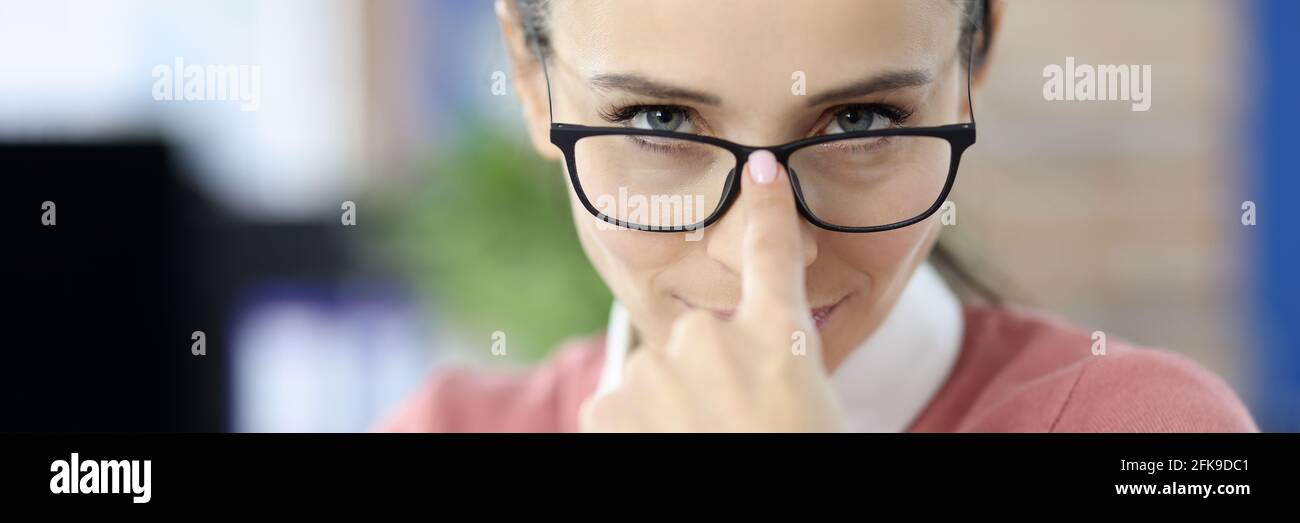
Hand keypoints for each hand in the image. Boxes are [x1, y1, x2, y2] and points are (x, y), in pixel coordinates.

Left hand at [579, 150, 844, 431]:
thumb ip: (769, 363)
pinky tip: (665, 452)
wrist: (765, 511)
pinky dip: (635, 433)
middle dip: (705, 377)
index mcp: (781, 334)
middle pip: (699, 342)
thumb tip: (735, 353)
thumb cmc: (799, 448)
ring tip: (704, 444)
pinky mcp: (612, 406)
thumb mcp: (807, 401)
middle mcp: (716, 335)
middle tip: (733, 424)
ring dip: (669, 410)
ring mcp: (662, 368)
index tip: (759, 170)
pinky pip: (621, 411)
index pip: (775, 254)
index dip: (767, 207)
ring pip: (657, 381)